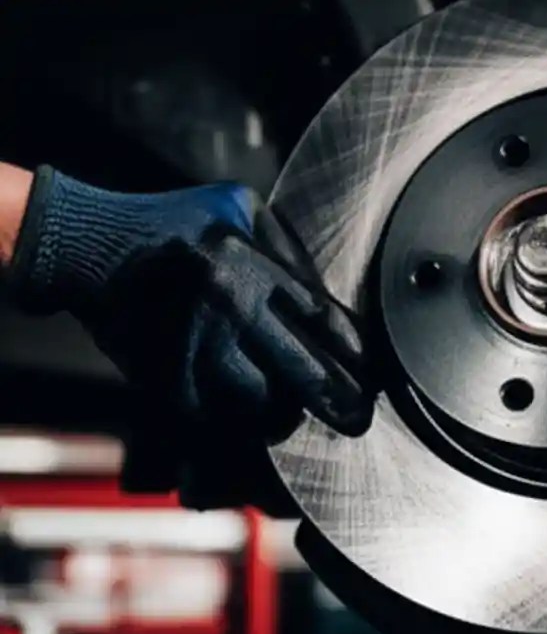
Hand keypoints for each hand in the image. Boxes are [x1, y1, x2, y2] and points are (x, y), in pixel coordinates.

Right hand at [6, 167, 372, 438]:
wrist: (90, 246)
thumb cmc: (173, 225)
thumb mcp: (240, 211)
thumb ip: (290, 255)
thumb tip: (337, 312)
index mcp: (250, 259)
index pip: (326, 323)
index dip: (356, 358)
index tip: (370, 377)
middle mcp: (226, 304)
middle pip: (307, 373)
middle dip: (341, 403)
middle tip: (356, 418)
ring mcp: (195, 345)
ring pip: (265, 405)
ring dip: (286, 414)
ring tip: (292, 408)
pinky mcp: (166, 376)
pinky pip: (219, 416)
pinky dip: (241, 421)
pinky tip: (251, 411)